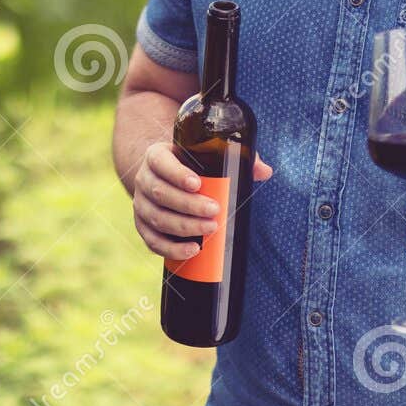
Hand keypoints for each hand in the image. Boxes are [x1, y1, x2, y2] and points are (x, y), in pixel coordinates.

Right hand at [131, 141, 272, 259]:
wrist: (164, 177)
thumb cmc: (191, 164)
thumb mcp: (208, 154)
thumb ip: (237, 157)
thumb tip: (265, 171)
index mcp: (156, 156)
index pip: (160, 162)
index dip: (176, 174)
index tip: (198, 184)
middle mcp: (144, 179)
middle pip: (160, 193)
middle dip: (188, 205)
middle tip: (215, 211)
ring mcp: (140, 204)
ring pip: (157, 218)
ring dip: (184, 227)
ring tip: (210, 229)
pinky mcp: (142, 226)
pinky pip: (153, 241)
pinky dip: (171, 248)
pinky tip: (192, 251)